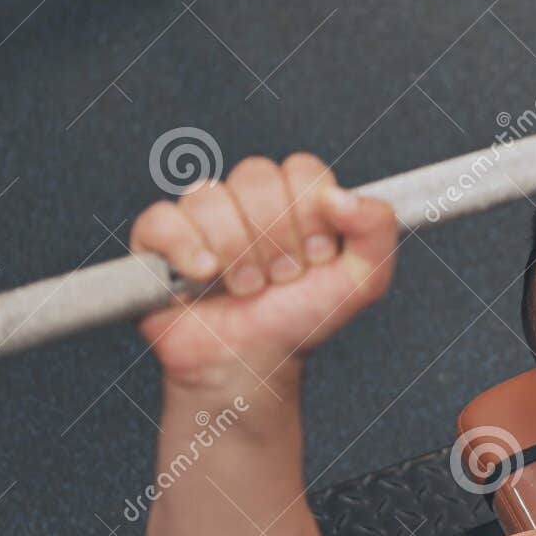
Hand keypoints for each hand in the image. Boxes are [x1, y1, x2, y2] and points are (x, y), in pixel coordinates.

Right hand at [130, 153, 397, 388]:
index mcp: (292, 198)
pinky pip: (163, 219)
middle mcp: (246, 200)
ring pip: (211, 198)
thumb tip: (342, 195)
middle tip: (282, 278)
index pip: (301, 170)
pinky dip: (187, 250)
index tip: (318, 258)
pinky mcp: (158, 241)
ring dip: (238, 254)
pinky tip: (204, 277)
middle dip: (277, 238)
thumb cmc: (301, 319)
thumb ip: (377, 229)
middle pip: (256, 176)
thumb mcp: (364, 281)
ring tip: (248, 289)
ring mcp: (200, 217)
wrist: (254, 365)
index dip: (312, 215)